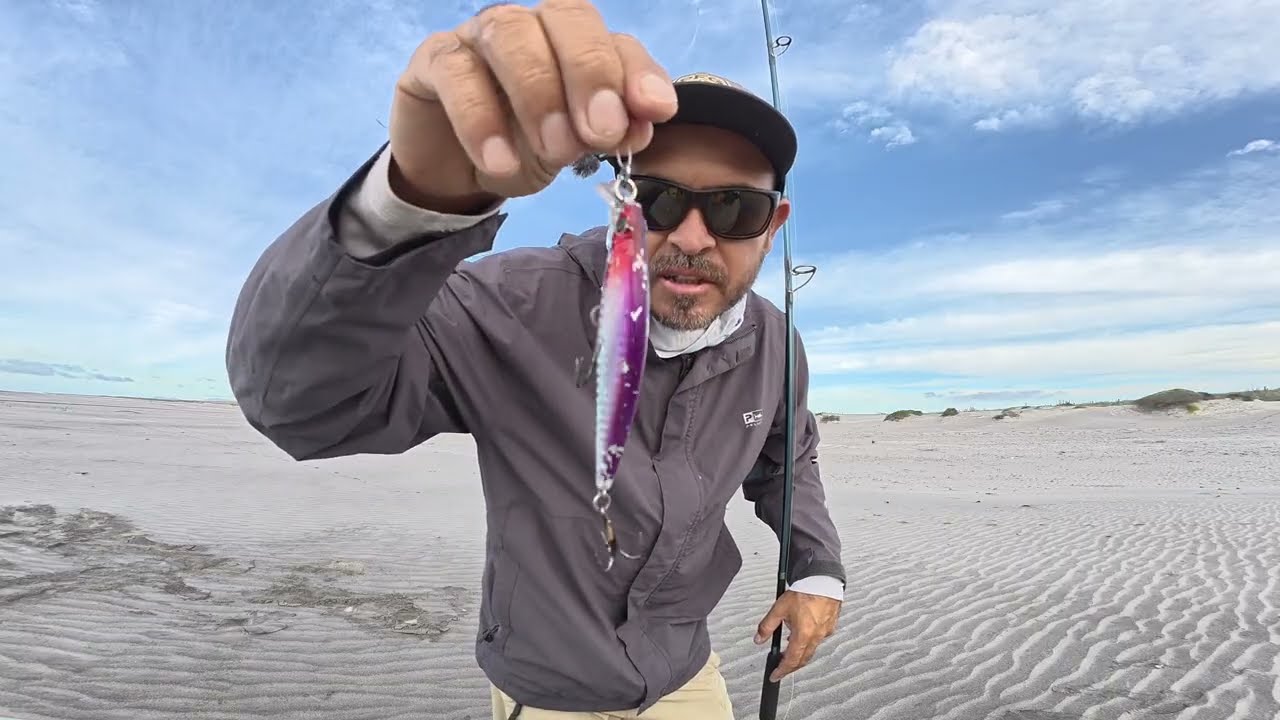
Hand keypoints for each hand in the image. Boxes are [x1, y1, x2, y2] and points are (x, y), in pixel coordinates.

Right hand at [388, 0, 679, 211]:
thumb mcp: (574, 146)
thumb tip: (641, 125)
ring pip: (510, 35)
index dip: (638, 72)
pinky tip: (500, 163)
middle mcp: (533, 26)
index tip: (656, 111)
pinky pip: (456, 73)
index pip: (615, 41)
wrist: (455, 169)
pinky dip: (481, 119)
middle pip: (566, 18)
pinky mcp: (434, 60)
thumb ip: (610, 130)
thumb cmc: (523, 145)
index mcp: (575, 43)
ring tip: (553, 152)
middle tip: (599, 133)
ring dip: (539, 94)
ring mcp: (480, 36)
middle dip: (590, 75)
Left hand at [754, 590, 840, 681]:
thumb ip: (767, 626)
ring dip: (800, 653)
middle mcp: (816, 636)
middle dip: (791, 666)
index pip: (791, 660)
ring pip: (811, 650)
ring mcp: (825, 632)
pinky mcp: (830, 626)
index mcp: (803, 635)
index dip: (782, 670)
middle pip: (803, 659)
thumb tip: (759, 639)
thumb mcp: (779, 608)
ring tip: (789, 647)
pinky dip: (809, 641)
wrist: (823, 580)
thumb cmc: (805, 591)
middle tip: (782, 667)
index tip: (775, 675)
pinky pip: (818, 639)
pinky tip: (802, 633)